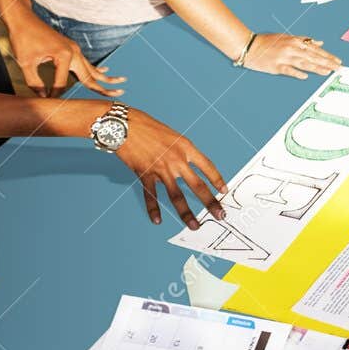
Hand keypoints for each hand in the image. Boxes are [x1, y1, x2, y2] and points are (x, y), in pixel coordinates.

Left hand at [5, 6, 124, 97]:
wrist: (23, 19)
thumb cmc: (23, 39)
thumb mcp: (26, 63)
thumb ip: (35, 82)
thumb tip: (42, 98)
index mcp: (64, 56)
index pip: (62, 82)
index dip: (55, 94)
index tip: (47, 102)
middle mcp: (74, 52)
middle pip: (90, 76)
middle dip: (104, 87)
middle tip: (119, 95)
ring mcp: (74, 49)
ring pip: (92, 68)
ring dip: (106, 77)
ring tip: (122, 82)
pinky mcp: (72, 48)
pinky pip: (86, 62)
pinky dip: (96, 68)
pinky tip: (105, 70)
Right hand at [113, 110, 227, 228]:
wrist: (124, 124)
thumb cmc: (148, 127)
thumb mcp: (172, 136)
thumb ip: (181, 152)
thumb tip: (185, 169)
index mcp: (186, 147)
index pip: (208, 166)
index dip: (217, 180)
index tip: (224, 191)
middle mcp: (177, 159)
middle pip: (198, 186)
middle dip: (210, 202)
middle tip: (220, 215)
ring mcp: (161, 168)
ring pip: (177, 195)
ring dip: (186, 213)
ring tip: (194, 225)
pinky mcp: (145, 173)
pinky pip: (151, 195)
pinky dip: (153, 209)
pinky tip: (157, 220)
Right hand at [242, 33, 340, 78]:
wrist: (250, 46)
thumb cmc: (268, 42)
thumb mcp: (287, 38)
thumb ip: (305, 40)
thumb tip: (320, 43)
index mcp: (295, 41)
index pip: (316, 50)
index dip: (328, 56)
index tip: (338, 61)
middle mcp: (291, 48)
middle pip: (313, 56)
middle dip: (327, 63)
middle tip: (338, 68)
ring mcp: (284, 57)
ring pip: (303, 63)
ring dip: (316, 68)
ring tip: (328, 72)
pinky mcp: (275, 66)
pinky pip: (288, 70)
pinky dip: (296, 73)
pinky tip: (305, 76)